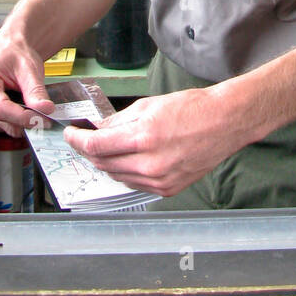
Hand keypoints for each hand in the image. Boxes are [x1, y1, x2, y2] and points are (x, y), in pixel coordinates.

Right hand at [0, 33, 53, 136]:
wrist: (10, 51)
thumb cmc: (14, 55)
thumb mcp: (28, 68)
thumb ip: (36, 91)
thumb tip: (45, 109)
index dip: (21, 117)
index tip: (40, 119)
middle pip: (0, 120)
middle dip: (25, 121)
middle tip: (45, 115)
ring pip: (3, 127)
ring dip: (21, 121)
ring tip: (31, 104)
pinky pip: (3, 126)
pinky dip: (17, 121)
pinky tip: (22, 107)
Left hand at [63, 87, 244, 197]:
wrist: (224, 123)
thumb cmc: (192, 108)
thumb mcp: (150, 105)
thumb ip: (120, 121)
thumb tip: (98, 130)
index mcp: (144, 137)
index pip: (97, 146)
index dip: (77, 140)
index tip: (70, 135)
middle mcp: (150, 164)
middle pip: (103, 163)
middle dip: (88, 151)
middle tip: (82, 141)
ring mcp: (160, 180)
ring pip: (117, 176)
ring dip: (105, 163)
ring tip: (104, 149)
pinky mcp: (168, 189)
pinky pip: (135, 184)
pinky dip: (124, 173)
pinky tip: (126, 160)